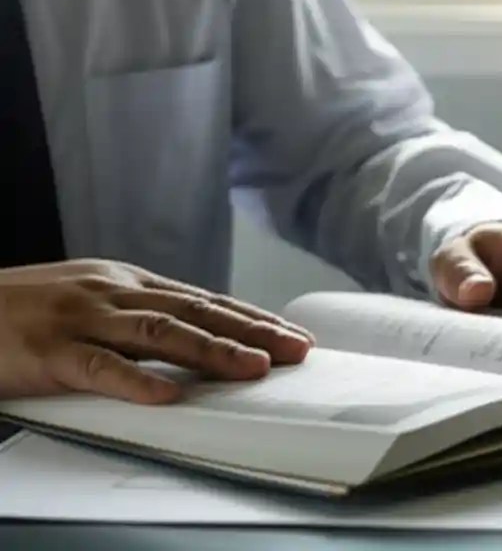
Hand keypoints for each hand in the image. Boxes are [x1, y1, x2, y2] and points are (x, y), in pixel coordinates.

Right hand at [0, 259, 313, 403]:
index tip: (292, 336)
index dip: (252, 318)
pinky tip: (167, 396)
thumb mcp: (90, 302)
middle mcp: (111, 292)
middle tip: (296, 351)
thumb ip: (138, 317)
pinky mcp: (46, 350)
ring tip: (254, 369)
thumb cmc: (21, 310)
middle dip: (251, 332)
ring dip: (212, 352)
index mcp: (125, 281)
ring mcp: (80, 318)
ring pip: (159, 334)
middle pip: (195, 312)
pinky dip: (135, 382)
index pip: (204, 299)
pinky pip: (97, 368)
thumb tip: (196, 340)